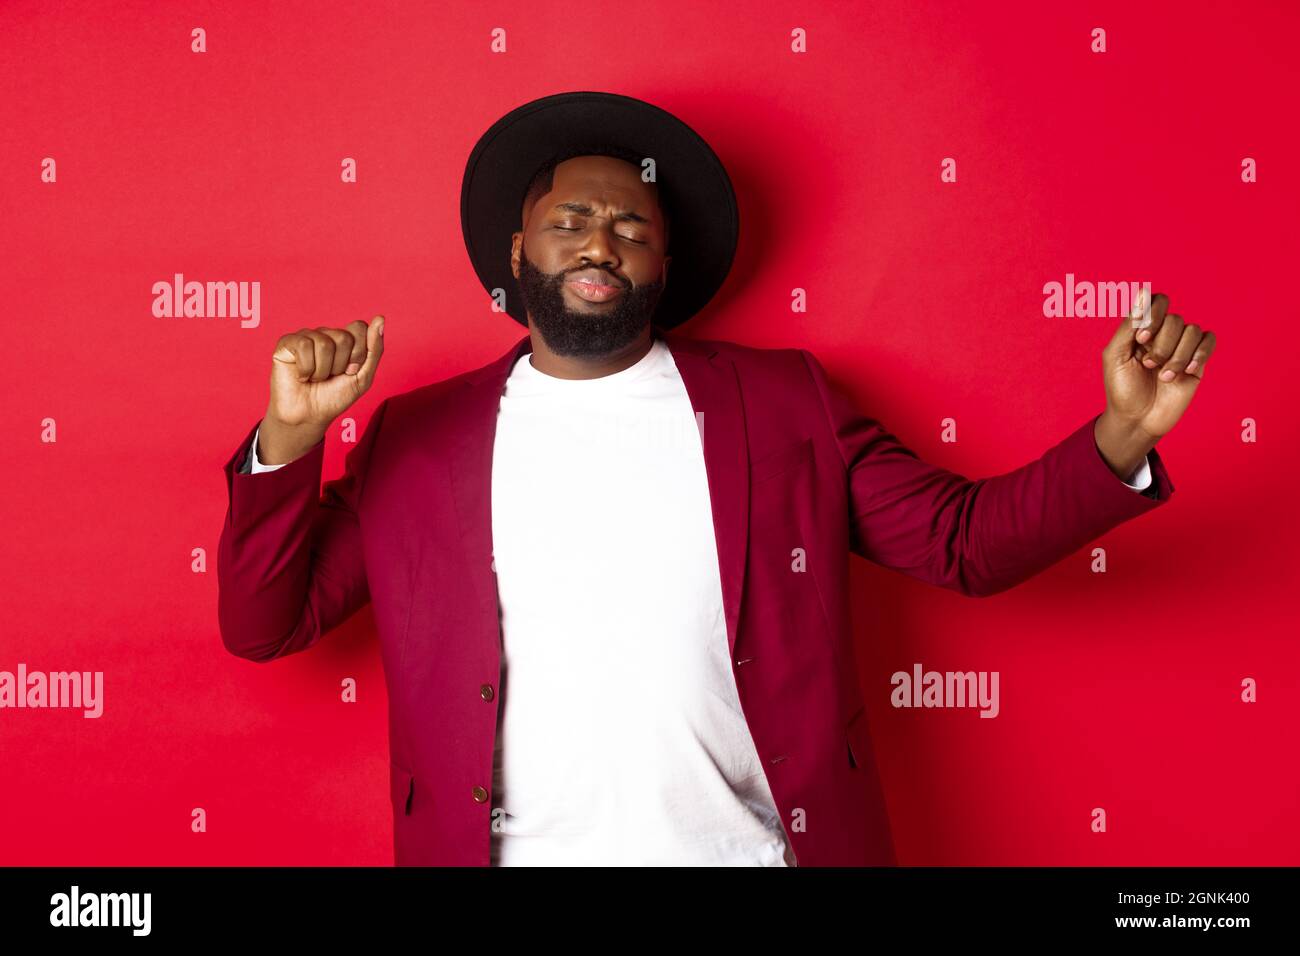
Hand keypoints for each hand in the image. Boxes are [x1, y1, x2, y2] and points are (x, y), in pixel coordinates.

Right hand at [266, 316, 384, 428]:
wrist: (310, 416)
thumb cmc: (335, 397)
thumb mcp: (363, 376)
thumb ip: (374, 348)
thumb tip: (380, 319)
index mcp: (345, 338)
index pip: (360, 328)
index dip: (358, 355)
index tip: (350, 371)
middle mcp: (326, 333)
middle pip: (344, 337)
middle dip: (341, 365)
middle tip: (331, 376)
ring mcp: (306, 336)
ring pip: (324, 343)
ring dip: (323, 370)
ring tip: (316, 378)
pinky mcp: (287, 343)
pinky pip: (304, 346)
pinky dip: (306, 369)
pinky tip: (302, 376)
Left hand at [1102, 292, 1215, 440]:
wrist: (1137, 420)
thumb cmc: (1121, 389)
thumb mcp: (1115, 356)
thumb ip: (1128, 326)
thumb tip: (1142, 294)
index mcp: (1142, 329)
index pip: (1158, 301)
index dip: (1153, 315)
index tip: (1141, 339)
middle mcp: (1163, 335)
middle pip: (1175, 319)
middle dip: (1162, 344)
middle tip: (1148, 365)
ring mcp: (1182, 348)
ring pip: (1193, 331)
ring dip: (1177, 355)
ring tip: (1164, 376)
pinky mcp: (1197, 362)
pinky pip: (1209, 341)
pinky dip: (1200, 353)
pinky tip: (1187, 371)